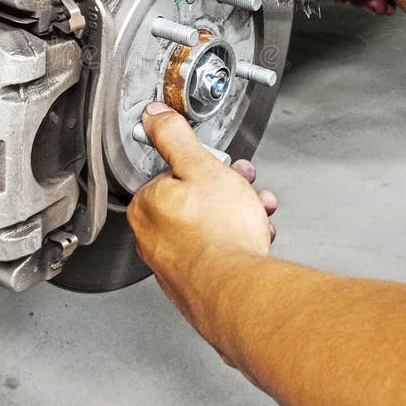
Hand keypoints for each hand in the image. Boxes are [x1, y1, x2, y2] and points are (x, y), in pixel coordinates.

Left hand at [127, 103, 276, 331]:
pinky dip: (237, 243)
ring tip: (259, 215)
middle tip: (246, 188)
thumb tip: (153, 116)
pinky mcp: (193, 285)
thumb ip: (174, 136)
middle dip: (228, 190)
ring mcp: (172, 265)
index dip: (207, 167)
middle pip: (194, 201)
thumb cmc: (220, 232)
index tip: (225, 167)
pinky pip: (216, 253)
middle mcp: (152, 237)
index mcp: (147, 205)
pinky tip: (255, 240)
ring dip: (239, 215)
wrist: (238, 290)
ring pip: (209, 227)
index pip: (175, 174)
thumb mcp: (201, 165)